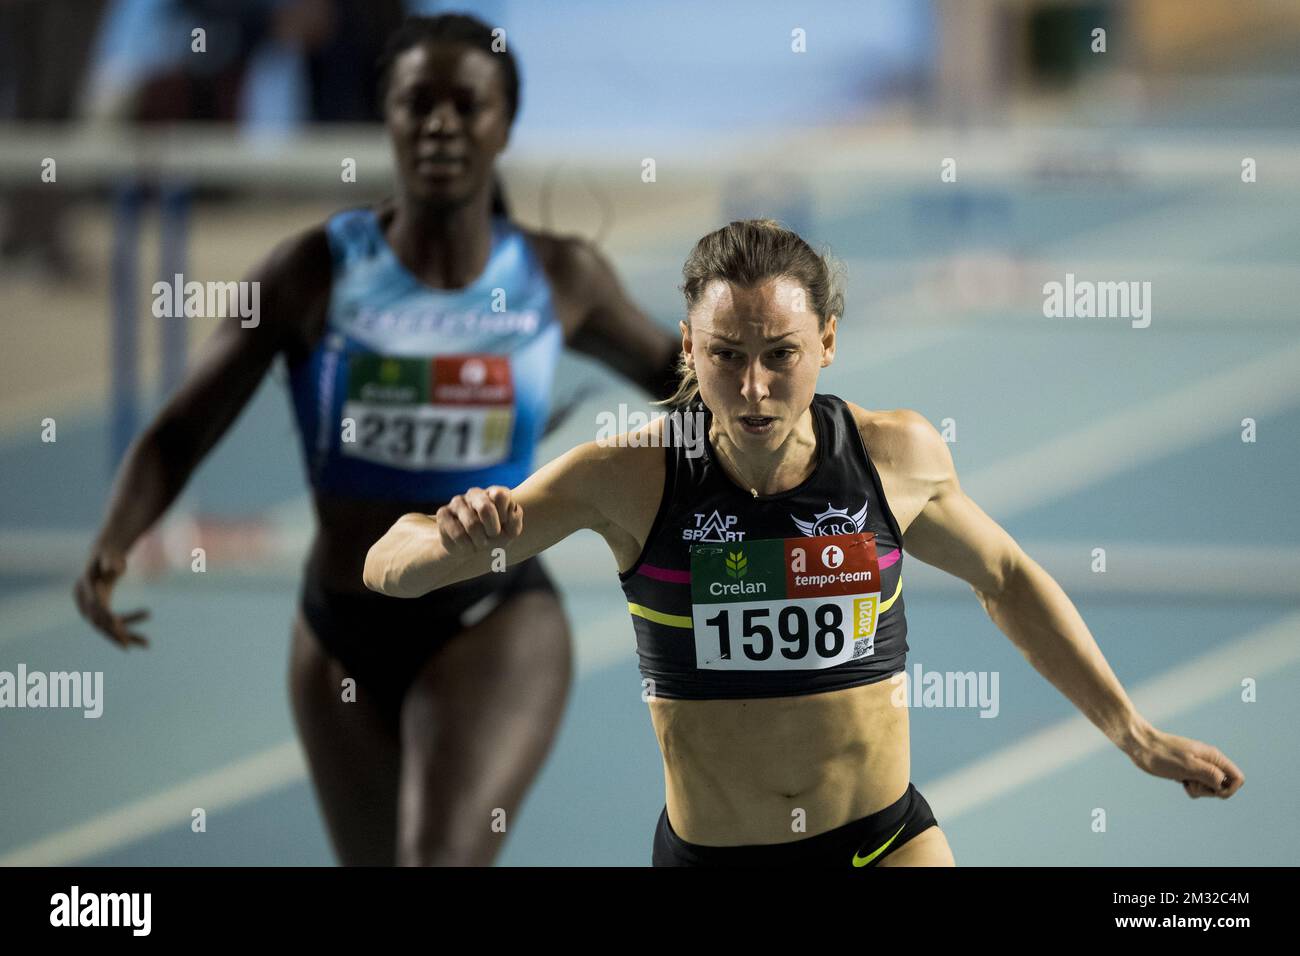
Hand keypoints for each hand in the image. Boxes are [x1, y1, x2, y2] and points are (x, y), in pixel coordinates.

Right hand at [72, 548, 149, 648]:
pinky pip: (114, 623)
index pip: (94, 607)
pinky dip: (129, 628)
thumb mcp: (110, 555)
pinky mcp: (101, 611)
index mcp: (83, 590)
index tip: (118, 624)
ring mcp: (91, 609)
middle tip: (139, 644)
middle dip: (119, 634)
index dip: (105, 616)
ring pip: (108, 628)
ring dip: (127, 636)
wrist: (103, 555)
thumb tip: (120, 568)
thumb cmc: (108, 554)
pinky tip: (145, 633)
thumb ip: (113, 561)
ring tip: (148, 644)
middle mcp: (84, 603)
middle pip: (100, 623)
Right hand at [434, 486, 522, 557]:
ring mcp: (457, 502)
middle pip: (485, 508)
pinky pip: (457, 533)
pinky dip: (466, 546)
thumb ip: (515, 522)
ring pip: (471, 525)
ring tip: (479, 543)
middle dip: (492, 530)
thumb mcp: (509, 532)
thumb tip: (512, 512)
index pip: (501, 495)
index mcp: (493, 493)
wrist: (470, 548)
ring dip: (479, 541)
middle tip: (492, 537)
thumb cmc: (493, 537)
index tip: (504, 525)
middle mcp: (475, 493)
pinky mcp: (443, 514)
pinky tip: (467, 545)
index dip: (505, 515)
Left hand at [1128, 727, 1243, 798]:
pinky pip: (1198, 787)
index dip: (1229, 788)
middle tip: (1192, 781)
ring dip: (1199, 790)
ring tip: (1184, 779)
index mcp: (1214, 757)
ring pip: (1210, 788)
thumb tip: (1222, 784)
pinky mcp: (1188, 772)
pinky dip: (1190, 788)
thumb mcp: (1187, 766)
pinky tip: (1179, 780)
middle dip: (1210, 790)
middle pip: (1224, 786)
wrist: (1141, 746)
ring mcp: (1199, 767)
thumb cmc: (1162, 754)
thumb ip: (1209, 774)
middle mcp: (1209, 762)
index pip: (1238, 778)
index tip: (1212, 788)